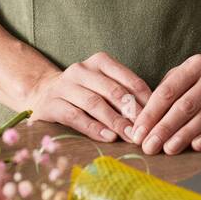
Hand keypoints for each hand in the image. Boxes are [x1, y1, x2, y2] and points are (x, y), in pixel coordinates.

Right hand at [27, 52, 150, 142]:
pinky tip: (108, 137)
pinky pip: (75, 116)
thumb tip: (154, 114)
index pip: (127, 78)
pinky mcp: (50, 104)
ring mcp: (64, 86)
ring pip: (94, 103)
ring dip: (115, 121)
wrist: (43, 94)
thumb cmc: (84, 93)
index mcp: (99, 62)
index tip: (157, 116)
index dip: (144, 98)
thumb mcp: (104, 87)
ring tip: (130, 136)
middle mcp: (80, 70)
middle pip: (112, 90)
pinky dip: (93, 128)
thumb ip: (125, 95)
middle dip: (131, 112)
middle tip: (145, 130)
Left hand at [129, 45, 200, 154]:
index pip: (168, 91)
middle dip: (164, 128)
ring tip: (168, 150)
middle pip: (185, 106)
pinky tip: (196, 146)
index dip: (151, 114)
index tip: (139, 131)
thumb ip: (170, 86)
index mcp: (196, 65)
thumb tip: (147, 114)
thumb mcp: (192, 67)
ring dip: (184, 136)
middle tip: (149, 146)